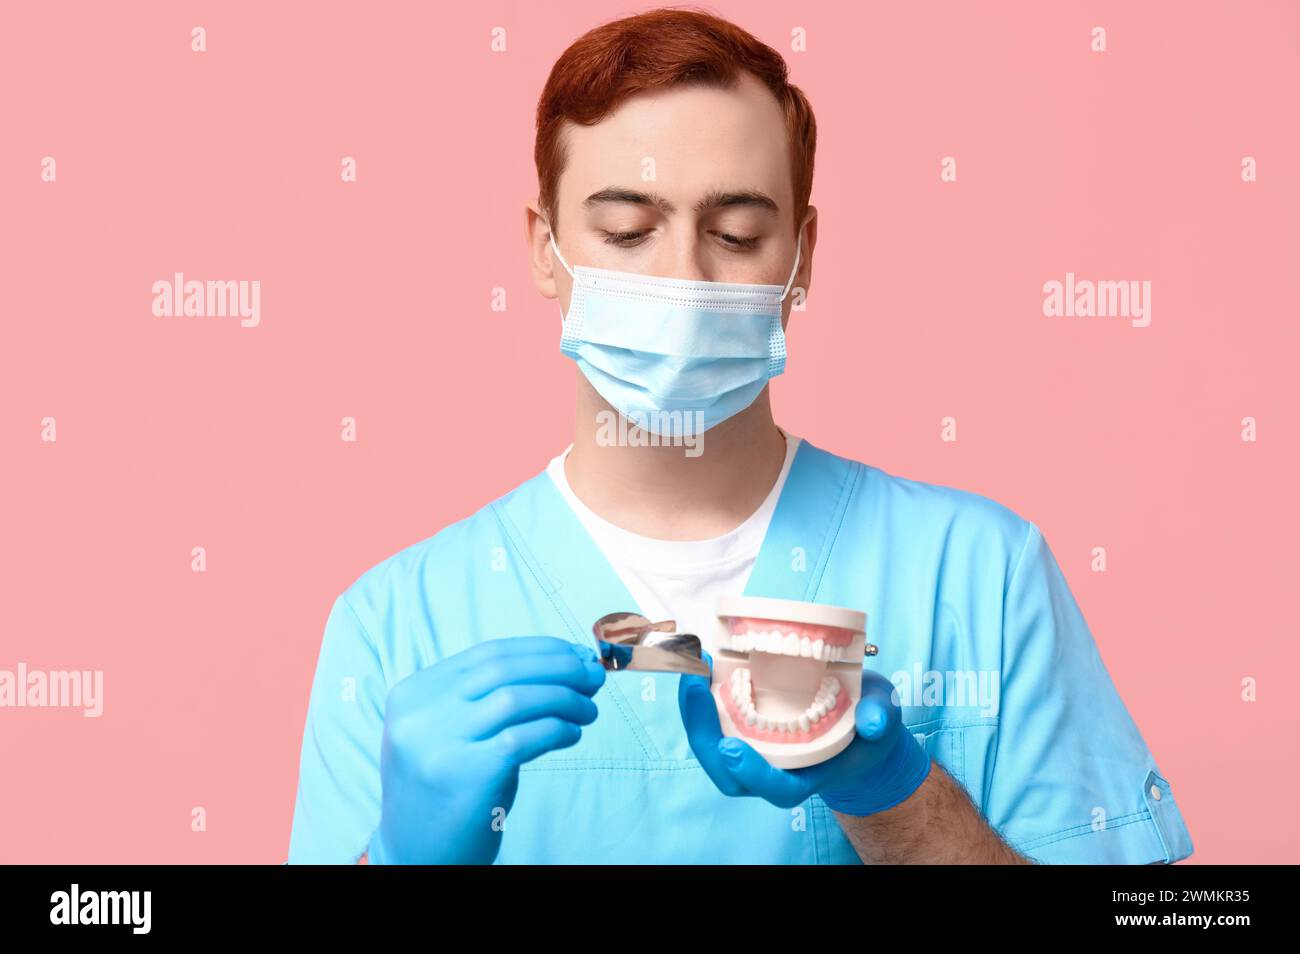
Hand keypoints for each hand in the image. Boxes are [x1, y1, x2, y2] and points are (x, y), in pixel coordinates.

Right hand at [370, 636, 605, 863]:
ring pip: (517, 698)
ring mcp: (440, 744)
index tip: (577, 654)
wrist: (418, 854)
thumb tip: (564, 661)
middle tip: (595, 676)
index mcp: (413, 694)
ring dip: (566, 698)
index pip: (488, 653)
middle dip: (560, 667)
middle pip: (504, 669)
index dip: (541, 650)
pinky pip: (526, 736)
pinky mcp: (467, 774)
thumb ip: (486, 696)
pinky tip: (572, 735)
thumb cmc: (448, 788)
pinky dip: (559, 729)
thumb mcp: (448, 731)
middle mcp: (420, 714)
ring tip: (589, 710)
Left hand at [678, 653, 930, 813]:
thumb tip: (871, 722)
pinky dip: (701, 699)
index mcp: (810, 773)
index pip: (778, 789)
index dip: (753, 774)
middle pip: (729, 773)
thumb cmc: (869, 723)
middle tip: (694, 686)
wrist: (859, 722)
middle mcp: (776, 769)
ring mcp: (756, 750)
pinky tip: (699, 665)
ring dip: (694, 713)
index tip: (732, 749)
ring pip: (713, 748)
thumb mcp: (884, 713)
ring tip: (691, 670)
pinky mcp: (744, 728)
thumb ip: (880, 716)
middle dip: (705, 732)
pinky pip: (714, 723)